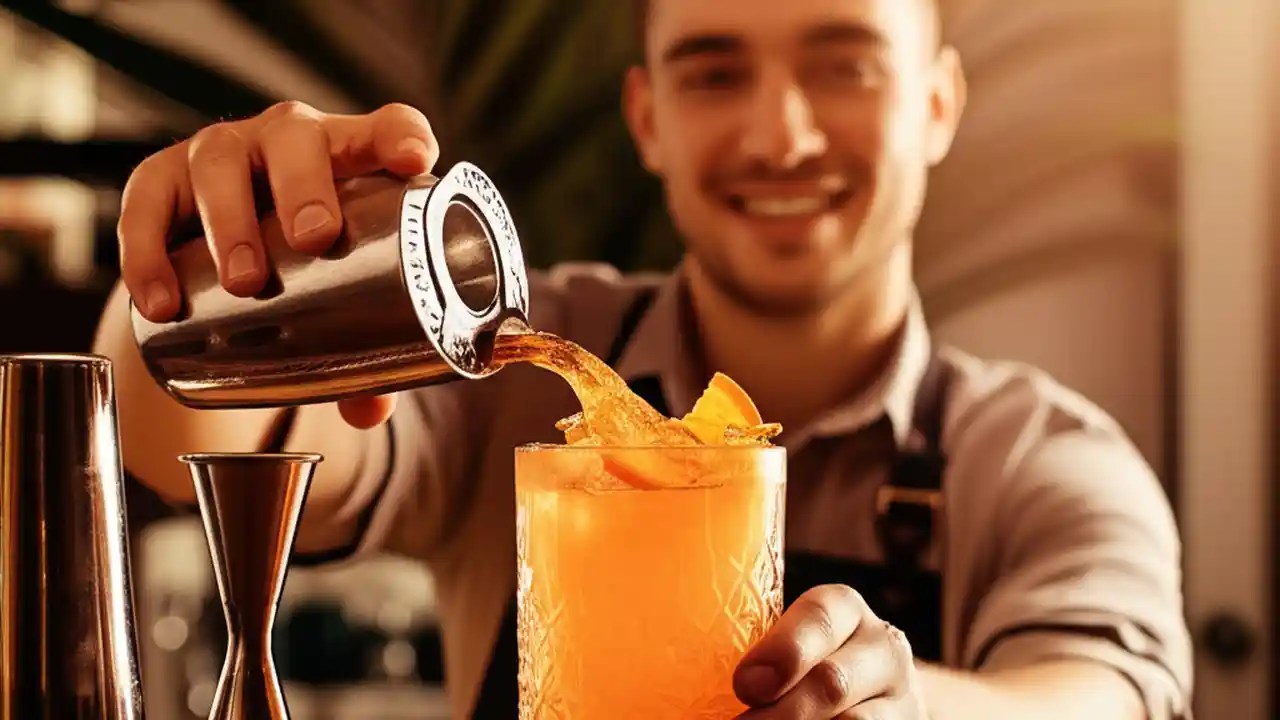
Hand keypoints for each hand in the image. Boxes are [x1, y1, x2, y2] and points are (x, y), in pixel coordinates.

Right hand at [118, 100, 438, 426]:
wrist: (225, 242)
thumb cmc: (309, 257)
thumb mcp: (343, 287)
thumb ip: (369, 350)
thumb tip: (369, 410)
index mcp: (351, 155)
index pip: (387, 129)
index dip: (401, 137)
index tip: (412, 160)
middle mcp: (285, 140)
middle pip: (296, 139)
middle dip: (306, 186)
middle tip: (314, 238)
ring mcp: (221, 152)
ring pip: (220, 164)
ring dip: (231, 220)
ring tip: (245, 280)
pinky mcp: (160, 179)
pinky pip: (147, 205)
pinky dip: (149, 252)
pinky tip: (161, 302)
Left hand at [733, 585, 926, 718]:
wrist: (872, 697)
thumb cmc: (806, 666)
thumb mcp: (794, 643)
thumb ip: (764, 653)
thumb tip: (709, 679)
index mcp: (844, 610)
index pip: (819, 617)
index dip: (783, 652)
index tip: (745, 685)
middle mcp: (883, 648)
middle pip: (833, 682)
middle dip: (782, 711)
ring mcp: (903, 698)